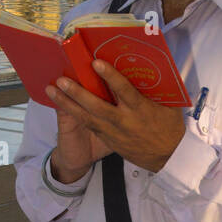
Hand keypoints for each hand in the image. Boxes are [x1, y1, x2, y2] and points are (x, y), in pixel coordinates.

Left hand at [45, 59, 186, 172]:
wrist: (168, 158)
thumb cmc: (170, 127)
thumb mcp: (168, 105)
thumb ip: (154, 88)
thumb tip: (146, 67)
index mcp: (140, 109)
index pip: (123, 90)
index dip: (110, 77)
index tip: (96, 63)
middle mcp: (125, 121)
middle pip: (97, 106)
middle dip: (78, 93)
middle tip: (62, 80)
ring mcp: (114, 132)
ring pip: (88, 118)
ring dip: (68, 104)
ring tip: (52, 91)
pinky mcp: (109, 139)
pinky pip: (89, 126)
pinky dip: (75, 115)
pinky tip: (63, 105)